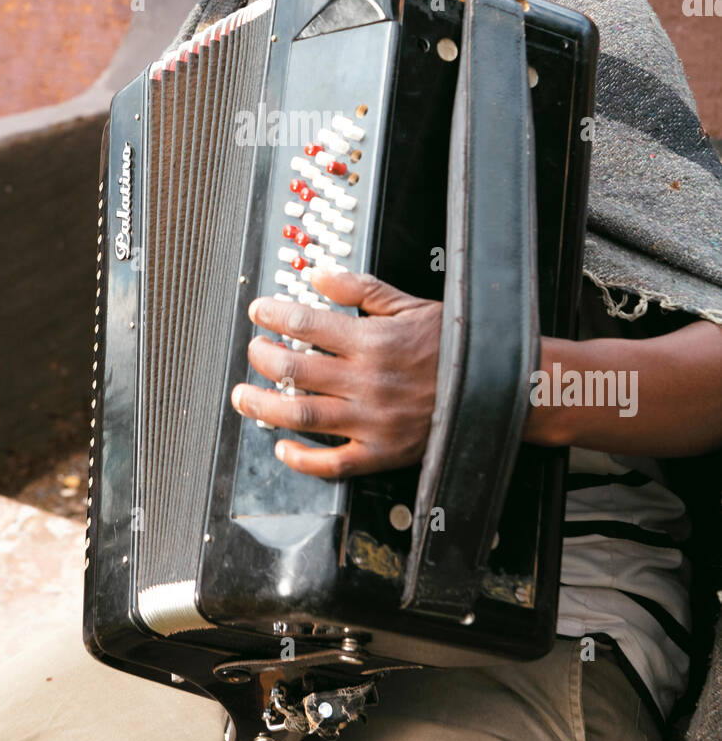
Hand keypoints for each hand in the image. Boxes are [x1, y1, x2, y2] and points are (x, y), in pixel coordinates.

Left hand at [230, 265, 441, 478]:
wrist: (496, 387)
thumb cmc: (452, 345)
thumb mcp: (409, 306)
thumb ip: (360, 290)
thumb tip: (318, 276)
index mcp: (372, 341)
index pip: (307, 324)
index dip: (274, 315)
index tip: (259, 312)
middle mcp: (367, 381)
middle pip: (294, 370)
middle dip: (262, 358)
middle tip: (253, 351)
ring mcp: (372, 421)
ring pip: (303, 416)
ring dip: (265, 406)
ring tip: (244, 397)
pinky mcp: (381, 453)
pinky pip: (333, 464)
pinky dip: (302, 459)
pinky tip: (283, 447)